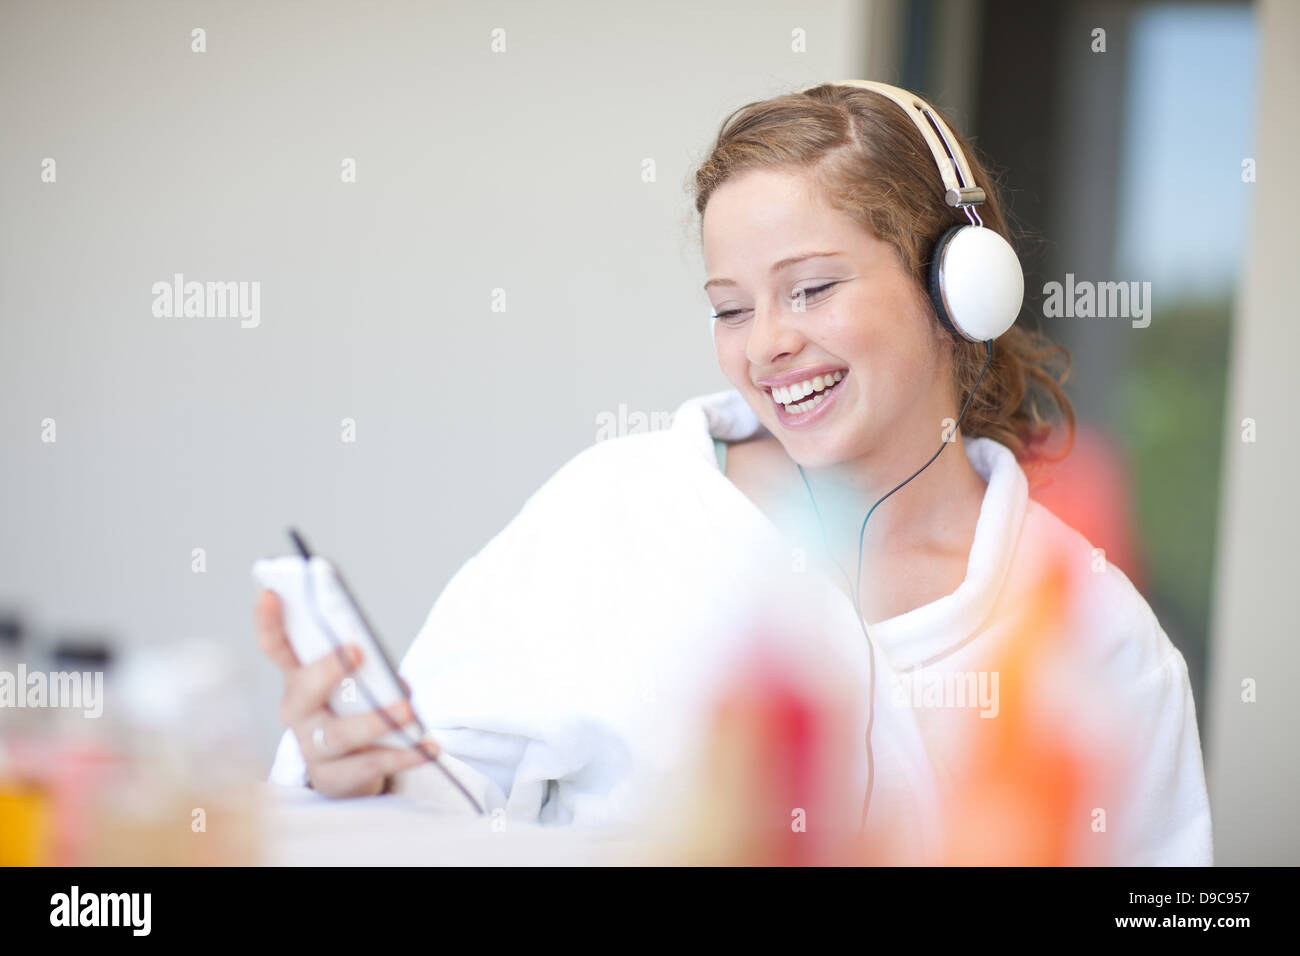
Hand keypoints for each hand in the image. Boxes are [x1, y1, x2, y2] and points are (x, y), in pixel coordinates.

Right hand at [254, 589, 435, 797]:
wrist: (351, 769)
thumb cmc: (353, 709)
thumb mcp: (353, 682)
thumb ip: (362, 666)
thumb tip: (382, 664)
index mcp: (299, 679)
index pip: (277, 648)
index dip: (269, 622)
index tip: (271, 593)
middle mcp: (299, 713)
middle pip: (304, 691)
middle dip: (328, 668)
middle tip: (357, 649)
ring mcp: (313, 748)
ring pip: (339, 733)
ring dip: (375, 719)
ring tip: (408, 711)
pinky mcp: (335, 778)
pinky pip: (369, 765)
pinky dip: (403, 755)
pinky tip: (427, 746)